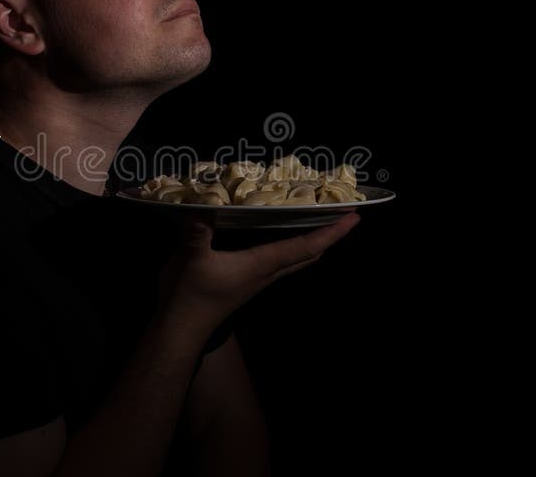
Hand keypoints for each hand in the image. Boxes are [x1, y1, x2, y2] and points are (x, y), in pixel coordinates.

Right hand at [159, 212, 360, 334]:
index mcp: (262, 264)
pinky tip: (279, 232)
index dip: (331, 233)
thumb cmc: (192, 295)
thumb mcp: (192, 261)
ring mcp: (257, 278)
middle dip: (328, 236)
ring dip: (311, 241)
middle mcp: (266, 271)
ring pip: (294, 259)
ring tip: (319, 219)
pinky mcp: (245, 280)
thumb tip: (200, 207)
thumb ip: (197, 235)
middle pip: (307, 255)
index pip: (306, 247)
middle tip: (343, 215)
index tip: (353, 218)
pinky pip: (277, 260)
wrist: (182, 327)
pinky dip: (289, 245)